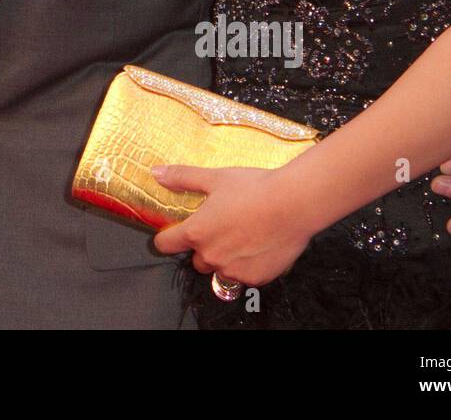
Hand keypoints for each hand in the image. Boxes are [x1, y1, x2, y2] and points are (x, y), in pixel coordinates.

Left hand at [150, 164, 313, 286]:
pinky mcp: (256, 278)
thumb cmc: (254, 189)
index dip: (167, 237)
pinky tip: (258, 243)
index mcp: (197, 232)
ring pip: (220, 268)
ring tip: (242, 233)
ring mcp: (234, 270)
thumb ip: (183, 178)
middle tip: (220, 226)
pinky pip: (243, 275)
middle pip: (195, 259)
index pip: (166, 244)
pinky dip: (246, 264)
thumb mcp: (214, 178)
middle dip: (203, 246)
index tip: (174, 232)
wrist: (293, 204)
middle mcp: (212, 256)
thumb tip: (157, 173)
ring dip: (225, 257)